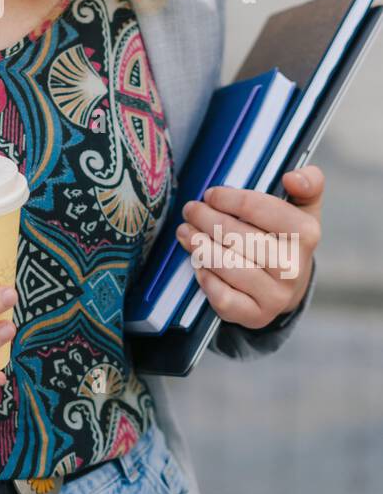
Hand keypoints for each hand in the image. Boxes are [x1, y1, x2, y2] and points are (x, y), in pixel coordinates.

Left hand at [173, 165, 323, 329]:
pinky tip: (200, 265)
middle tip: (190, 210)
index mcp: (306, 234)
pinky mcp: (256, 316)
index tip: (210, 194)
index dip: (228, 198)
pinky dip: (207, 279)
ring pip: (228, 266)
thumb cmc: (286, 238)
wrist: (289, 287)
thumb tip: (293, 177)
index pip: (258, 208)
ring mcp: (276, 295)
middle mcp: (293, 267)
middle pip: (237, 236)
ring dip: (200, 245)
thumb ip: (307, 183)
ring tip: (186, 232)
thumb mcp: (302, 208)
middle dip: (207, 219)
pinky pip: (224, 297)